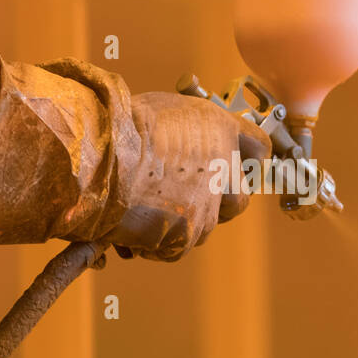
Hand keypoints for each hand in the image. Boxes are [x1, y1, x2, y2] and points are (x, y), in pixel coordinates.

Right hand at [105, 92, 271, 260]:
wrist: (98, 156)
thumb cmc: (119, 126)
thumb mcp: (161, 110)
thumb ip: (183, 131)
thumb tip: (179, 144)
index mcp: (220, 127)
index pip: (258, 147)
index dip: (250, 162)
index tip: (242, 171)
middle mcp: (223, 165)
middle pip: (238, 199)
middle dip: (218, 205)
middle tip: (188, 202)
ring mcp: (208, 202)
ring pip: (204, 227)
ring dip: (181, 225)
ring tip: (145, 211)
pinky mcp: (187, 232)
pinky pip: (177, 247)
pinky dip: (158, 244)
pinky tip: (134, 228)